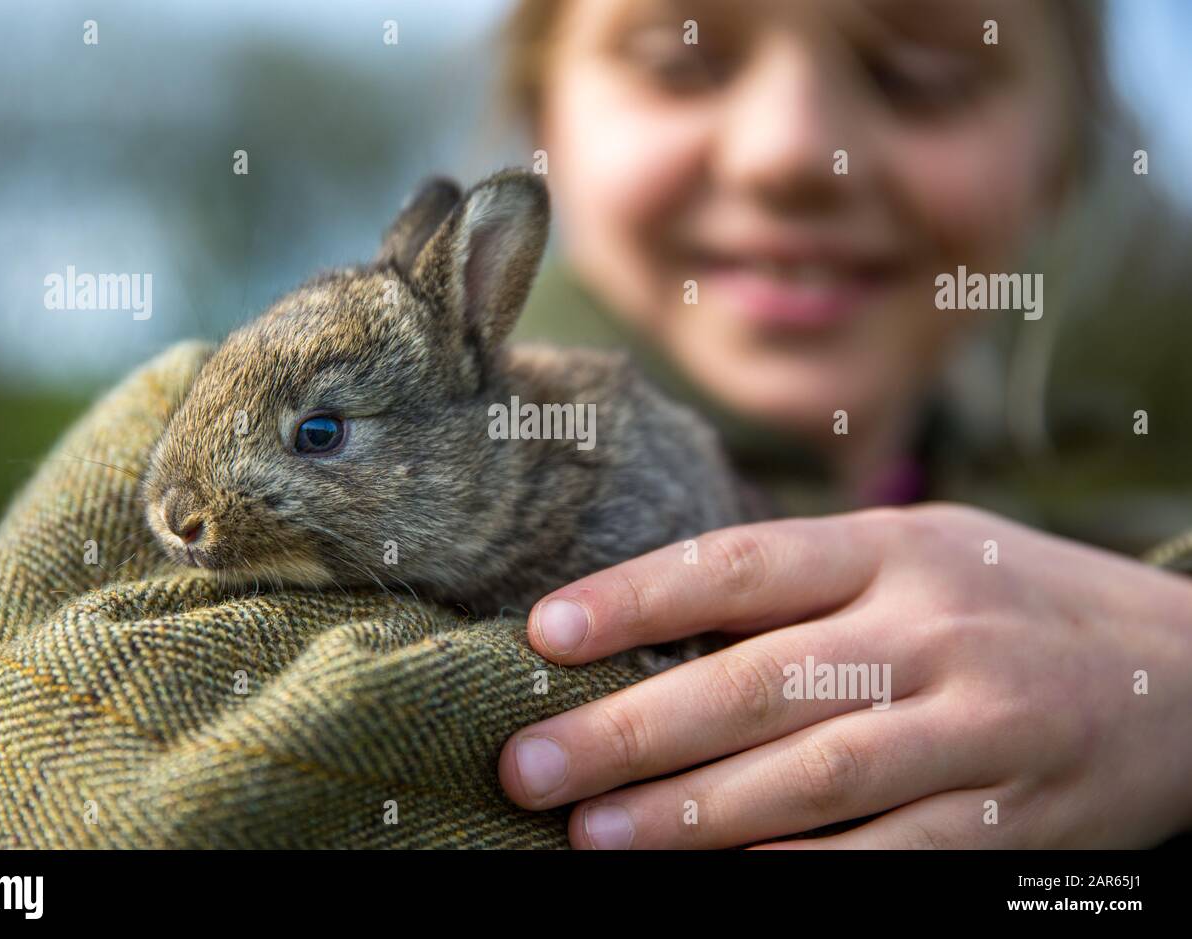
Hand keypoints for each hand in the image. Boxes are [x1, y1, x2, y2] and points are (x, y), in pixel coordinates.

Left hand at [497, 504, 1191, 847]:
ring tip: (595, 838)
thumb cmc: (1010, 602)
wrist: (1185, 669)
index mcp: (892, 548)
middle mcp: (930, 629)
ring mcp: (975, 725)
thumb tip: (657, 628)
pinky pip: (889, 852)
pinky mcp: (1009, 816)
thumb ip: (805, 586)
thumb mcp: (916, 555)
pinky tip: (722, 881)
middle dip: (630, 730)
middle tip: (529, 768)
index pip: (740, 565)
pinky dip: (799, 873)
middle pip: (756, 682)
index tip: (542, 635)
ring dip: (692, 816)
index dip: (635, 599)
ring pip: (813, 776)